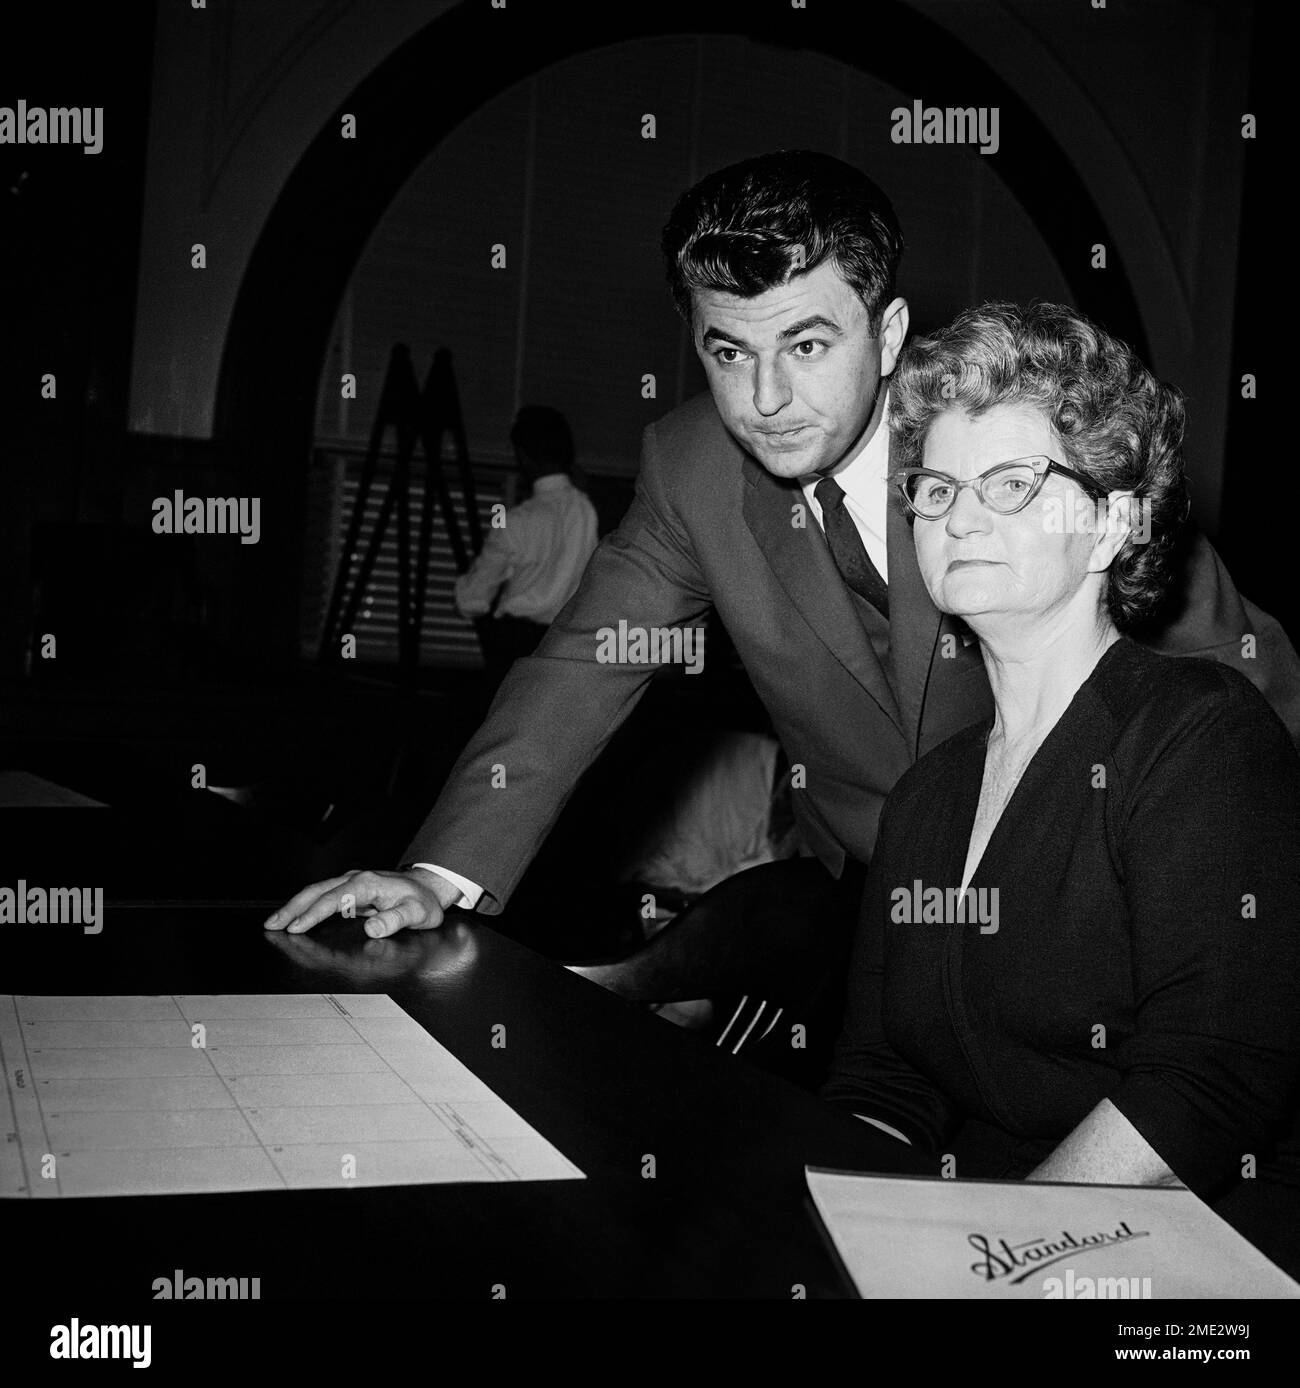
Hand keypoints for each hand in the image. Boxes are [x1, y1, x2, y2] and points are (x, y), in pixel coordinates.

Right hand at [263, 867, 460, 937]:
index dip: (313, 914)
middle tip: (272, 925)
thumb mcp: (417, 914)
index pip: (334, 900)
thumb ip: (395, 920)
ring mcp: (351, 883)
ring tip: (275, 922)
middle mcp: (356, 880)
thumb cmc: (422, 901)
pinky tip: (295, 916)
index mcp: (368, 884)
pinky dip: (305, 905)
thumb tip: (371, 928)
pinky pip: (323, 896)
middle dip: (292, 908)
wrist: (428, 887)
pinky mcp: (350, 890)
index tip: (296, 927)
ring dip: (294, 906)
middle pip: (317, 892)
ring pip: (316, 892)